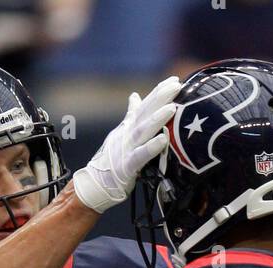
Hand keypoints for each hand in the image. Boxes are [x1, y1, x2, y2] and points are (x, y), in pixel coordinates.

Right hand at [73, 76, 180, 212]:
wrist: (95, 182)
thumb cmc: (112, 159)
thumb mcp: (122, 132)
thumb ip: (131, 114)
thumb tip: (135, 95)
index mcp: (129, 126)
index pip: (146, 104)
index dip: (159, 91)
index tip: (174, 79)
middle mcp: (129, 133)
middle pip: (146, 112)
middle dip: (161, 97)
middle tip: (176, 85)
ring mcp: (127, 148)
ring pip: (143, 130)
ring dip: (157, 118)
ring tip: (172, 108)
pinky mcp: (127, 166)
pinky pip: (141, 156)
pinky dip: (151, 147)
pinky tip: (162, 140)